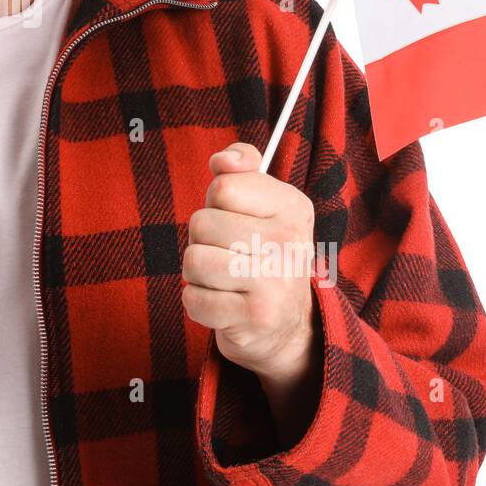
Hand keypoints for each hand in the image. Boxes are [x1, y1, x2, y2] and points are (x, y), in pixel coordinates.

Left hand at [182, 142, 318, 386]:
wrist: (287, 325)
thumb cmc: (262, 253)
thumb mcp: (262, 204)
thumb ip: (241, 169)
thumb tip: (221, 160)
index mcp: (292, 206)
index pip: (223, 186)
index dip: (216, 204)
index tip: (236, 220)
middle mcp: (290, 241)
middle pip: (201, 223)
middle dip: (202, 241)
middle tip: (229, 255)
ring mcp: (275, 281)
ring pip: (193, 260)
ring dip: (198, 273)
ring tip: (224, 280)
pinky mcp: (255, 317)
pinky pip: (192, 298)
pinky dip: (198, 303)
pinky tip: (223, 304)